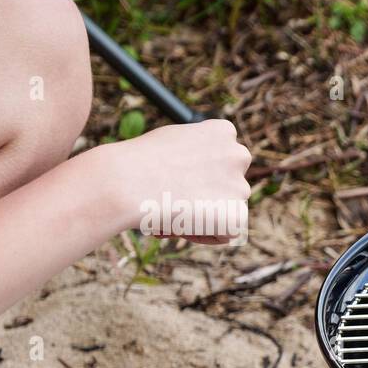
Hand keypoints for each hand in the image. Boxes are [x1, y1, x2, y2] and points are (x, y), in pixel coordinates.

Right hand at [105, 119, 252, 243]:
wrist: (127, 182)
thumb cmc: (140, 161)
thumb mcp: (173, 140)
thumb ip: (197, 151)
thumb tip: (205, 165)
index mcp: (223, 132)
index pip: (223, 159)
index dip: (200, 174)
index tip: (178, 177)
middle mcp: (238, 155)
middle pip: (228, 185)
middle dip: (207, 196)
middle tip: (174, 197)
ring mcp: (240, 186)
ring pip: (227, 210)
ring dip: (204, 216)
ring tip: (173, 210)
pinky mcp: (237, 215)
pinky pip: (227, 233)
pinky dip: (205, 235)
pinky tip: (182, 225)